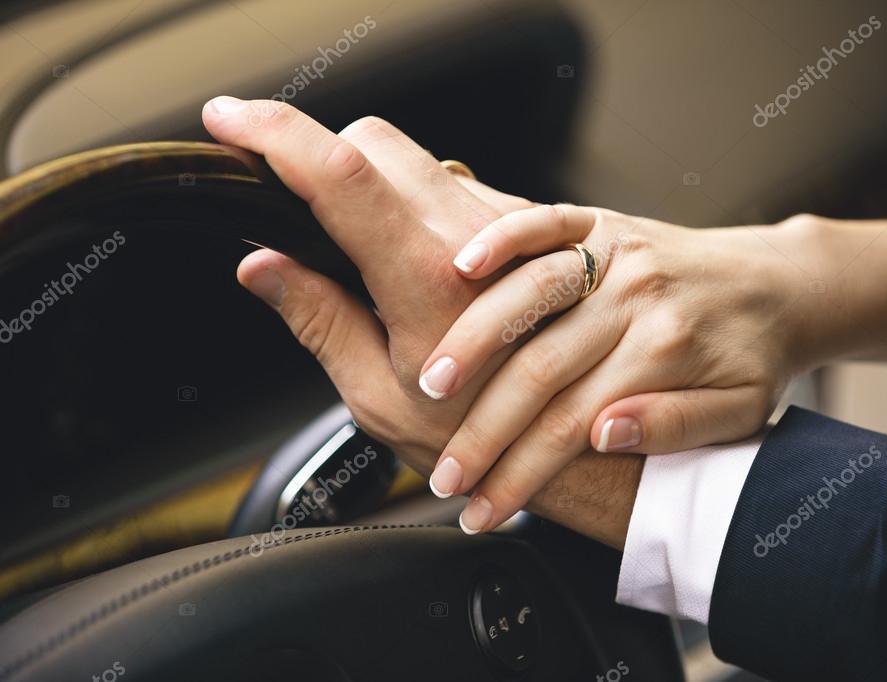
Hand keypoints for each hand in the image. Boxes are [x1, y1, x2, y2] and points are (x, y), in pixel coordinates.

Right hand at [201, 97, 641, 546]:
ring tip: (350, 237)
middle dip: (316, 149)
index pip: (339, 173)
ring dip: (367, 174)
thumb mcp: (377, 397)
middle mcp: (466, 236)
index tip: (227, 118)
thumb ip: (318, 321)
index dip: (274, 132)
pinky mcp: (525, 230)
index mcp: (420, 278)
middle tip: (287, 197)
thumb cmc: (477, 438)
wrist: (571, 441)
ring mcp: (503, 227)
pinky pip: (456, 183)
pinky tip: (407, 247)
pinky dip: (414, 196)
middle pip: (373, 141)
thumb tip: (260, 264)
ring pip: (416, 156)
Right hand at [420, 204, 811, 527]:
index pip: (571, 424)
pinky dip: (501, 236)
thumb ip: (674, 426)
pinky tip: (460, 261)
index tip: (479, 510)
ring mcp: (616, 253)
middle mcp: (637, 297)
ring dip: (470, 339)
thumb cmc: (754, 357)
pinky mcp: (603, 222)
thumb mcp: (739, 412)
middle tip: (439, 474)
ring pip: (528, 295)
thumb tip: (602, 436)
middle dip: (480, 428)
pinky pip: (545, 222)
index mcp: (666, 352)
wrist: (780, 285)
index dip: (517, 473)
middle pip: (538, 368)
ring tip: (426, 383)